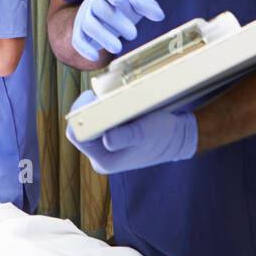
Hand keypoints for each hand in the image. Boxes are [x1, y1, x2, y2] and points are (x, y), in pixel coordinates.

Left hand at [66, 91, 197, 173]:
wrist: (178, 137)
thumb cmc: (162, 137)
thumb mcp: (144, 133)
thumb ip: (124, 137)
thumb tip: (107, 139)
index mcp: (104, 160)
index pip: (77, 136)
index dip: (79, 114)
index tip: (90, 97)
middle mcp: (101, 155)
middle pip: (81, 127)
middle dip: (88, 109)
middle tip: (101, 94)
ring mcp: (106, 146)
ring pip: (90, 122)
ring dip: (96, 108)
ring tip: (109, 98)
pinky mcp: (112, 136)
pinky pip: (100, 120)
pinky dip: (104, 109)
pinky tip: (115, 102)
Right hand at [72, 0, 164, 60]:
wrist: (101, 18)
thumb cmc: (122, 9)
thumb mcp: (134, 4)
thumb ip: (147, 6)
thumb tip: (160, 15)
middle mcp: (93, 3)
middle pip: (100, 9)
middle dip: (117, 22)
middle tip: (133, 34)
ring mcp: (84, 17)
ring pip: (89, 25)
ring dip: (103, 37)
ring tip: (118, 48)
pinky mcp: (79, 33)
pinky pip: (77, 40)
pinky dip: (84, 49)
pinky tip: (95, 57)